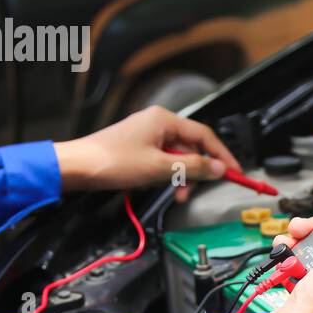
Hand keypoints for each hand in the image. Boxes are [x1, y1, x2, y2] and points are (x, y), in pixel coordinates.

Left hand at [53, 106, 241, 201]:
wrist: (76, 167)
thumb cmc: (114, 162)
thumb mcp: (160, 167)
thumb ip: (193, 167)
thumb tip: (220, 168)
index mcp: (165, 120)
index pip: (205, 136)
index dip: (223, 155)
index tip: (236, 172)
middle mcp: (158, 122)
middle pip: (191, 147)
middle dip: (196, 171)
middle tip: (194, 190)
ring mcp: (147, 134)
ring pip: (177, 156)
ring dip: (180, 176)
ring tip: (175, 193)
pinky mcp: (137, 147)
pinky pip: (162, 159)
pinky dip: (167, 174)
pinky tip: (161, 186)